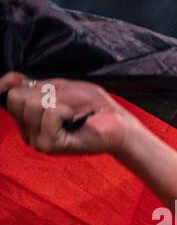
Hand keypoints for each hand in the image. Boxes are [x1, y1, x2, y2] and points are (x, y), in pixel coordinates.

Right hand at [0, 73, 133, 155]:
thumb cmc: (94, 107)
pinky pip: (50, 114)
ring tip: (72, 114)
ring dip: (58, 101)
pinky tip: (75, 119)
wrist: (118, 124)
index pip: (7, 96)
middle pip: (17, 98)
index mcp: (29, 119)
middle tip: (66, 105)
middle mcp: (29, 132)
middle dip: (44, 93)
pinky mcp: (51, 145)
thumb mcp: (62, 89)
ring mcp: (38, 141)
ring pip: (32, 104)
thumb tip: (13, 79)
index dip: (10, 83)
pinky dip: (65, 110)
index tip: (24, 79)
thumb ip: (36, 84)